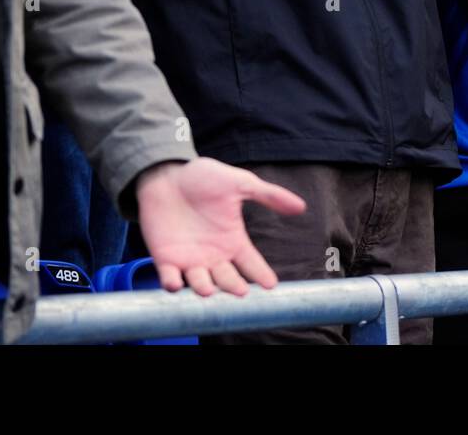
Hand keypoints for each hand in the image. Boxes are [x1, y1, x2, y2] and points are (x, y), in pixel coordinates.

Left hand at [136, 158, 305, 295]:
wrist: (166, 175)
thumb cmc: (204, 177)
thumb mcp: (241, 183)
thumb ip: (269, 195)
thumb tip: (302, 206)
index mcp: (233, 241)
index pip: (252, 264)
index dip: (261, 275)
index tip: (271, 286)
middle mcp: (214, 256)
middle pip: (228, 280)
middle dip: (234, 287)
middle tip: (241, 292)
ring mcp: (189, 260)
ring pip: (200, 284)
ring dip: (204, 289)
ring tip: (210, 290)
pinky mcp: (165, 259)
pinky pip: (169, 277)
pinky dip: (172, 284)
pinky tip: (176, 284)